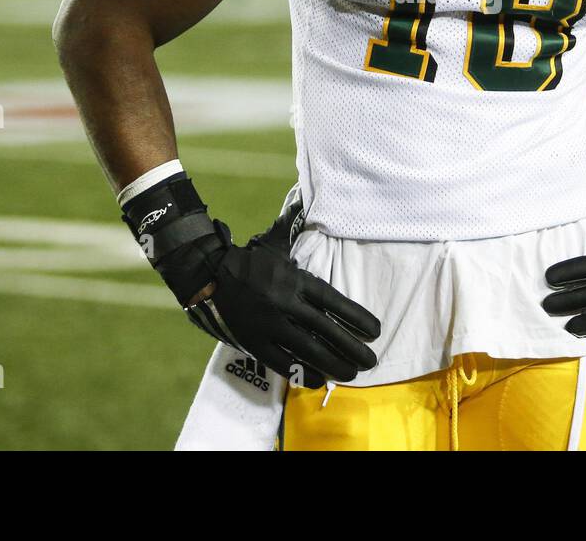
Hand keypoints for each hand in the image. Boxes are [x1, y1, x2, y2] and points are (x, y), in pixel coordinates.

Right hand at [122, 176, 379, 386]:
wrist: (209, 274)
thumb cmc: (250, 261)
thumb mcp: (278, 247)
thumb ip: (297, 233)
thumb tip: (306, 204)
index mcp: (296, 280)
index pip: (335, 302)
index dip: (357, 318)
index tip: (376, 331)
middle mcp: (287, 304)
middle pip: (327, 332)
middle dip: (353, 348)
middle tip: (371, 361)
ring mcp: (270, 325)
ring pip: (309, 350)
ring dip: (334, 364)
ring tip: (351, 372)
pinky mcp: (255, 341)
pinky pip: (283, 363)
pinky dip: (302, 373)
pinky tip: (318, 380)